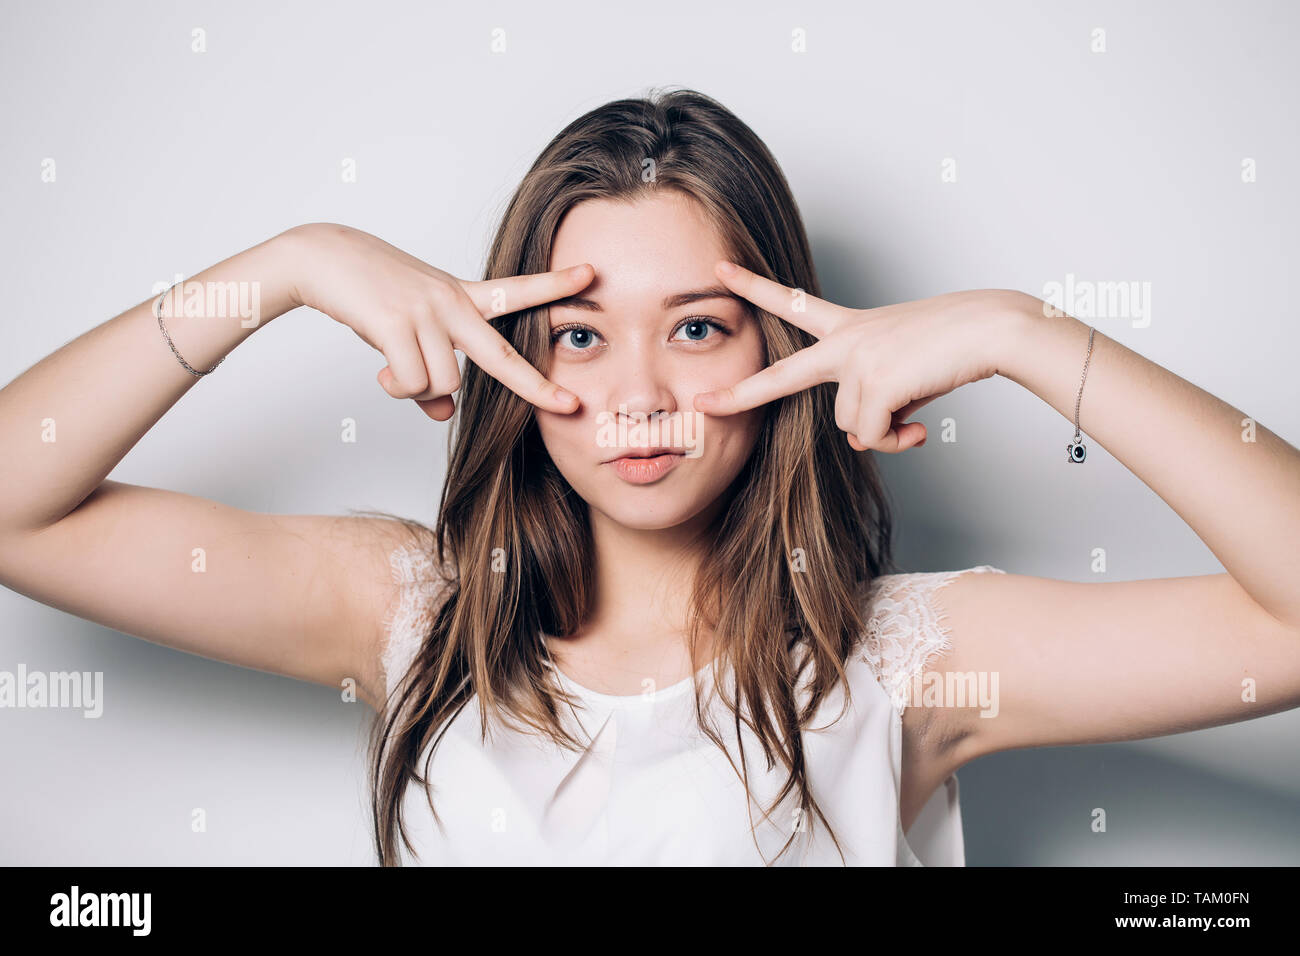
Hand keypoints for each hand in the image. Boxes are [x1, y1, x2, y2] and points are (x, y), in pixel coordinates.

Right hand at [281, 223, 591, 420]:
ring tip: (393, 370)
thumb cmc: (371, 295)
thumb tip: (447, 414)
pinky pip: (413, 382)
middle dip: (536, 386)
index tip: (591, 274)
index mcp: (460, 297)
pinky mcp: (396, 323)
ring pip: (442, 384)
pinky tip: (381, 370)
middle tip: (570, 405)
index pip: (515, 290)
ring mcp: (426, 312)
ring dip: (417, 390)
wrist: (322, 256)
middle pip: (501, 357)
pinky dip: (397, 388)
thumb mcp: (409, 331)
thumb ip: (433, 373)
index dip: (554, 284)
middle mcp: (450, 303)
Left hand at [693, 262, 1026, 451]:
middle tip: (702, 403)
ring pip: (851, 426)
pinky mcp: (875, 384)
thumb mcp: (903, 369)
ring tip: (914, 415)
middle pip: (782, 376)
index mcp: (852, 326)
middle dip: (741, 394)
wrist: (991, 328)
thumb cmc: (954, 344)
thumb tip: (862, 439)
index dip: (755, 288)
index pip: (793, 303)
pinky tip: (921, 425)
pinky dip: (897, 440)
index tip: (721, 270)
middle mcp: (847, 340)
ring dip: (883, 432)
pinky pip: (873, 436)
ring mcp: (858, 362)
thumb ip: (871, 398)